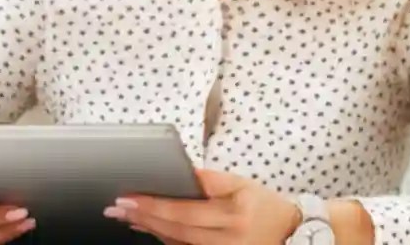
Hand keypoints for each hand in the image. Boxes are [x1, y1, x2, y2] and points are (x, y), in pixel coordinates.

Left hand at [103, 168, 298, 244]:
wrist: (292, 233)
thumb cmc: (263, 204)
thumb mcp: (242, 183)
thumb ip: (210, 179)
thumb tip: (180, 172)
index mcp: (234, 215)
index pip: (185, 211)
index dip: (154, 206)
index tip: (128, 198)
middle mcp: (228, 240)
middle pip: (176, 231)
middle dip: (143, 219)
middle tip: (117, 209)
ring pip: (178, 244)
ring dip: (150, 229)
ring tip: (127, 216)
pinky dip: (166, 239)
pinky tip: (150, 228)